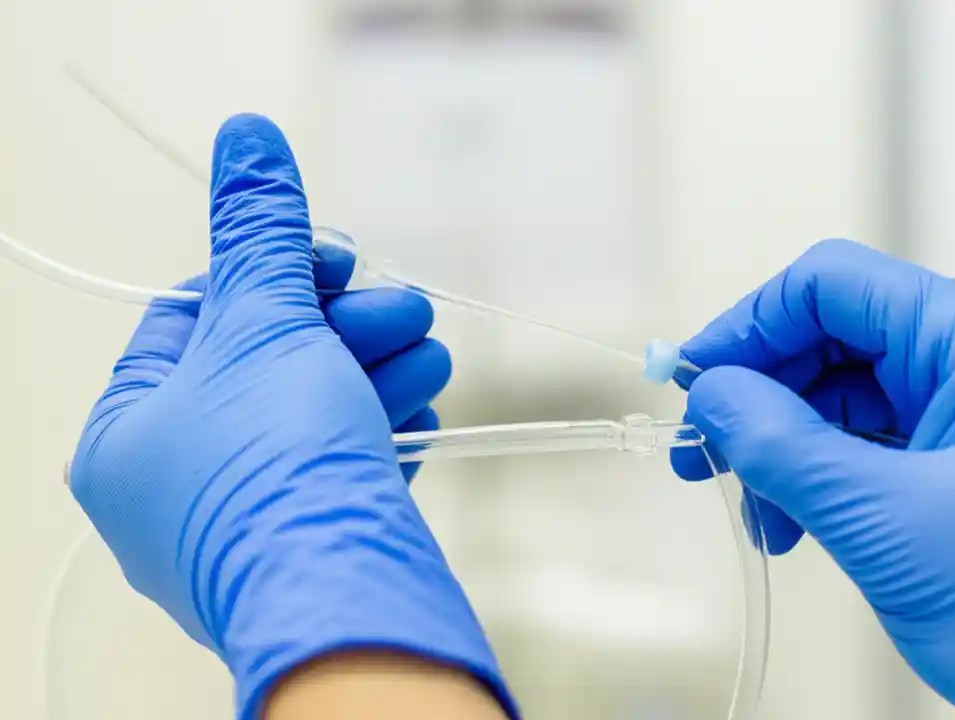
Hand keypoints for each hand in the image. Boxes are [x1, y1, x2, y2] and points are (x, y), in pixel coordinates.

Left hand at [70, 115, 514, 718]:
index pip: (195, 317)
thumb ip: (257, 230)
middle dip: (346, 324)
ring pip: (313, 414)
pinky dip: (383, 425)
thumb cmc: (278, 474)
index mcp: (127, 432)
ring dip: (379, 368)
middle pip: (266, 363)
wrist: (348, 605)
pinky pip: (341, 462)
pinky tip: (424, 404)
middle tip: (405, 306)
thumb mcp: (265, 324)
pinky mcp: (311, 539)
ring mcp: (245, 518)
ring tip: (430, 351)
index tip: (333, 258)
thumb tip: (245, 135)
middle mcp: (175, 483)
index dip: (270, 274)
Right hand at [675, 239, 954, 717]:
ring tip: (755, 517)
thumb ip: (784, 446)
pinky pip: (863, 439)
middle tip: (701, 460)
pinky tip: (787, 528)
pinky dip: (814, 475)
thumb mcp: (884, 522)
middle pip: (833, 335)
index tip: (689, 383)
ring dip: (781, 446)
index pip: (839, 285)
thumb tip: (708, 394)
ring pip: (841, 391)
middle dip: (760, 394)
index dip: (752, 324)